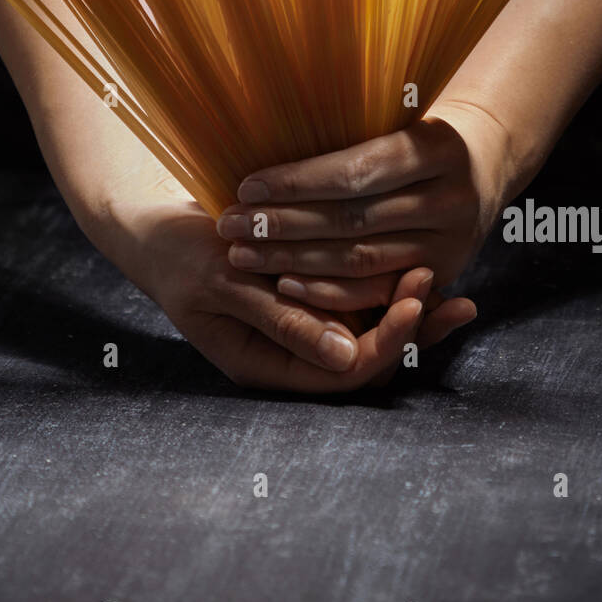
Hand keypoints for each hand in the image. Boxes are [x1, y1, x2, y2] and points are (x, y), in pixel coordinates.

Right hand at [84, 156, 437, 391]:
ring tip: (448, 285)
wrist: (153, 226)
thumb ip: (282, 321)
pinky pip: (354, 305)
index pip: (342, 374)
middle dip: (408, 331)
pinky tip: (418, 267)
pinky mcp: (305, 297)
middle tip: (446, 293)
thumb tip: (346, 357)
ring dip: (405, 312)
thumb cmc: (179, 253)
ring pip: (365, 334)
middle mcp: (288, 355)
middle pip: (364, 361)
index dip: (385, 343)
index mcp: (263, 366)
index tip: (416, 300)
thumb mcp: (224, 284)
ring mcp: (299, 327)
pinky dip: (385, 288)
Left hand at [213, 98, 513, 325]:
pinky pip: (377, 291)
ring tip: (244, 254)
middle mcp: (450, 198)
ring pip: (361, 260)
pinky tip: (285, 284)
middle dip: (284, 226)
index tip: (246, 187)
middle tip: (230, 226)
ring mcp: (451, 243)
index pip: (354, 172)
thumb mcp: (396, 118)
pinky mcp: (443, 274)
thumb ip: (347, 134)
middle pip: (353, 219)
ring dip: (295, 261)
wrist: (484, 163)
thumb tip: (260, 136)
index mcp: (437, 147)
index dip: (297, 183)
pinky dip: (329, 292)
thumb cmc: (415, 133)